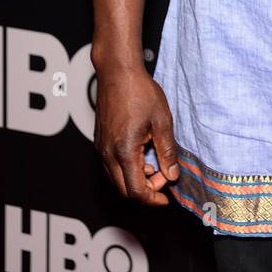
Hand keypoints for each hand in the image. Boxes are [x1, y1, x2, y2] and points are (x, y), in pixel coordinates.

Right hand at [94, 63, 179, 206]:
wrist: (117, 73)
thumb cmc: (139, 91)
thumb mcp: (162, 121)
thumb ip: (167, 151)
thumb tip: (171, 174)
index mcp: (124, 150)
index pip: (136, 191)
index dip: (152, 198)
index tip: (166, 197)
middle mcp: (108, 153)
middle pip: (124, 190)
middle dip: (145, 190)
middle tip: (163, 177)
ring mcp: (101, 148)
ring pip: (116, 179)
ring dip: (136, 180)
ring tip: (155, 163)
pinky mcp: (100, 142)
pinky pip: (112, 166)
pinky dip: (127, 169)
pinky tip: (142, 154)